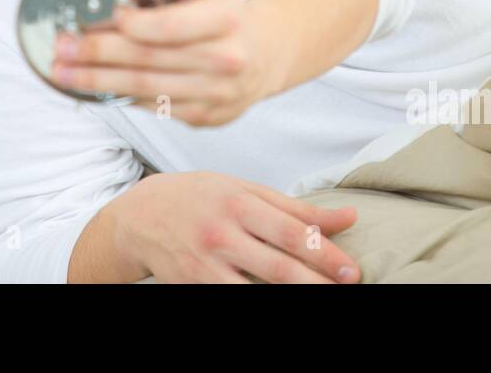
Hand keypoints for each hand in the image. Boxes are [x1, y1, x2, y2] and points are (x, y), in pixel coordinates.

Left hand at [51, 0, 287, 125]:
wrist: (266, 56)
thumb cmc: (229, 13)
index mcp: (226, 22)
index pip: (171, 28)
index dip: (135, 25)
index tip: (108, 16)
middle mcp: (224, 63)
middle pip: (150, 60)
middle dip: (99, 55)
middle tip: (62, 48)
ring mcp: (214, 95)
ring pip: (146, 89)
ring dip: (98, 81)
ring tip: (62, 72)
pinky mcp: (202, 117)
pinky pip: (154, 107)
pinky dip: (120, 97)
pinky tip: (92, 86)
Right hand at [115, 171, 361, 283]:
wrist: (140, 217)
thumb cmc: (200, 197)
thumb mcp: (243, 189)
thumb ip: (294, 207)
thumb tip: (346, 218)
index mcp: (237, 203)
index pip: (290, 231)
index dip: (325, 253)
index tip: (351, 269)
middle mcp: (221, 235)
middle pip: (278, 266)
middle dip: (317, 281)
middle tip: (349, 285)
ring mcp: (205, 266)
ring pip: (255, 291)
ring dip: (290, 296)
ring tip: (317, 298)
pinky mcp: (193, 287)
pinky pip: (232, 299)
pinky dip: (256, 301)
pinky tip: (277, 301)